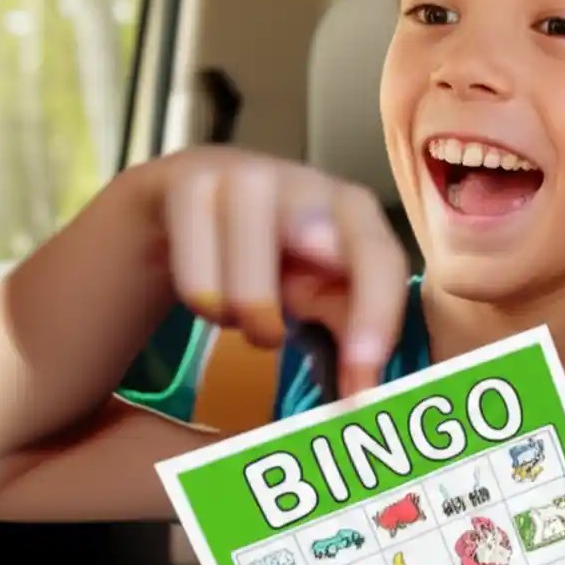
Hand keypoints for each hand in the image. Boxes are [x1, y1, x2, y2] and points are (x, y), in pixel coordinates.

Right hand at [148, 146, 408, 396]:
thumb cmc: (272, 257)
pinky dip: (203, 298)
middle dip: (297, 304)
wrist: (182, 210)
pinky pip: (196, 269)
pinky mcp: (186, 180)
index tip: (361, 383)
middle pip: (317, 240)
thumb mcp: (320, 292)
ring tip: (242, 316)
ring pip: (249, 268)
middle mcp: (307, 183)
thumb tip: (363, 389)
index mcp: (354, 212)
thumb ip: (351, 331)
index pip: (382, 258)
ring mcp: (245, 174)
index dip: (377, 318)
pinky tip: (209, 292)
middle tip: (273, 340)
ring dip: (245, 313)